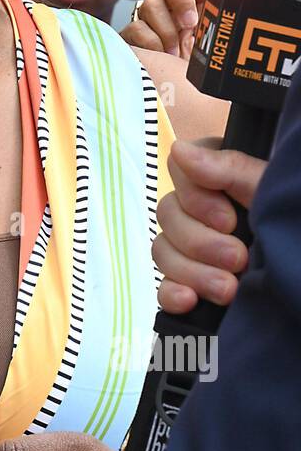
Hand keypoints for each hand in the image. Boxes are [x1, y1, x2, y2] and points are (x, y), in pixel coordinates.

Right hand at [120, 0, 210, 59]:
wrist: (183, 93)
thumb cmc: (200, 63)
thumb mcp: (213, 31)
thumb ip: (213, 0)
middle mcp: (167, 5)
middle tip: (190, 23)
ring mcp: (147, 20)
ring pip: (150, 4)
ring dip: (167, 28)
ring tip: (176, 50)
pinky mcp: (131, 37)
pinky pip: (137, 28)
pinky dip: (153, 42)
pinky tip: (163, 55)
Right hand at [154, 139, 265, 313]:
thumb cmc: (300, 220)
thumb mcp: (275, 192)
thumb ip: (232, 170)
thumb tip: (181, 150)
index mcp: (225, 178)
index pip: (180, 170)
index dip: (196, 197)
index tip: (229, 219)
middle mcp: (205, 209)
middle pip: (169, 213)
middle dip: (201, 242)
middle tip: (239, 258)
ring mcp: (196, 248)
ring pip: (164, 250)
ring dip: (193, 272)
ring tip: (228, 290)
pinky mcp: (193, 282)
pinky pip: (164, 286)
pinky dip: (173, 293)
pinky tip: (190, 301)